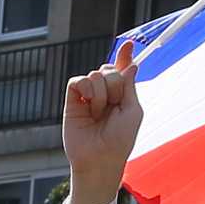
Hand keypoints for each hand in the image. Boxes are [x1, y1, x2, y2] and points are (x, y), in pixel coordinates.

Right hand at [63, 37, 142, 203]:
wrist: (100, 159)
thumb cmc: (120, 140)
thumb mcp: (133, 110)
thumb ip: (130, 86)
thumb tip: (131, 65)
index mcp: (120, 95)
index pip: (121, 71)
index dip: (124, 57)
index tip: (129, 44)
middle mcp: (103, 94)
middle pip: (109, 70)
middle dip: (115, 84)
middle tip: (113, 106)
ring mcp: (86, 98)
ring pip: (95, 75)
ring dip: (101, 93)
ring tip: (99, 113)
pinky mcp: (71, 103)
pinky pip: (77, 81)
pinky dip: (85, 88)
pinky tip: (88, 104)